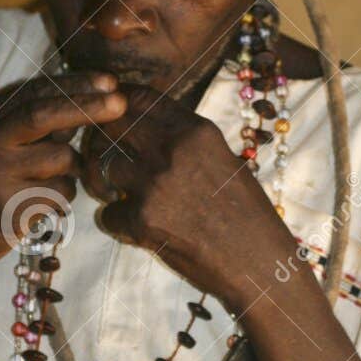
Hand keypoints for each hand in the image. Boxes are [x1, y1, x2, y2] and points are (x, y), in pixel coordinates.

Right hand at [0, 71, 126, 286]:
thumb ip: (30, 130)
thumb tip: (86, 103)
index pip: (32, 94)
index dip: (72, 84)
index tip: (106, 81)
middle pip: (43, 116)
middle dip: (87, 106)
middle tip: (120, 102)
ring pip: (62, 160)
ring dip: (70, 172)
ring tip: (44, 186)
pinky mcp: (9, 208)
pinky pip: (60, 194)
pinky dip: (61, 199)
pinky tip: (37, 207)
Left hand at [78, 86, 287, 310]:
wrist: (259, 263)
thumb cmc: (247, 215)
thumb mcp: (224, 160)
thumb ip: (185, 140)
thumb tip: (147, 127)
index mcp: (196, 131)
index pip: (139, 98)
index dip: (117, 102)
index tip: (108, 111)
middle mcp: (173, 150)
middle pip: (112, 124)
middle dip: (101, 137)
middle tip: (103, 153)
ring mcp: (155, 184)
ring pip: (102, 166)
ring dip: (103, 181)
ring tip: (117, 193)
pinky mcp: (142, 220)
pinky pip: (109, 213)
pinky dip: (119, 222)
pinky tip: (138, 228)